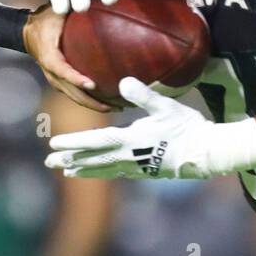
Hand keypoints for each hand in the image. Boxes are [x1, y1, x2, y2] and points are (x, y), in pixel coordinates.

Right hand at [24, 5, 116, 113]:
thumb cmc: (43, 20)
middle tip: (116, 106)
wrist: (25, 32)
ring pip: (75, 97)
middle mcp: (51, 72)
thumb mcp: (56, 10)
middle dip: (93, 102)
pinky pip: (75, 94)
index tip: (92, 84)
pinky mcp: (59, 81)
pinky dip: (90, 100)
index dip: (76, 79)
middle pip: (72, 92)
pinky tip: (108, 102)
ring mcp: (54, 79)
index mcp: (49, 56)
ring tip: (117, 108)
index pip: (62, 70)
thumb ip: (74, 2)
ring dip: (95, 105)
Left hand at [44, 78, 255, 178]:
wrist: (206, 153)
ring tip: (65, 171)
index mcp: (131, 140)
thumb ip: (143, 95)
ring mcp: (137, 167)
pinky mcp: (145, 171)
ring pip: (103, 169)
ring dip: (83, 169)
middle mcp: (129, 156)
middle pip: (94, 159)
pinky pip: (116, 173)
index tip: (54, 144)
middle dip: (71, 159)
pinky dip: (102, 173)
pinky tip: (96, 173)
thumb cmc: (187, 127)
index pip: (95, 141)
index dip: (74, 142)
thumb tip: (123, 81)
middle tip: (48, 163)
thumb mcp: (166, 106)